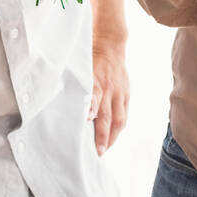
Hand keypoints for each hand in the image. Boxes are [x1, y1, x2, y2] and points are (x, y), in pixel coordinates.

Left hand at [89, 39, 127, 155]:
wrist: (110, 45)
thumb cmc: (90, 60)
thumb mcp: (81, 69)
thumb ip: (78, 87)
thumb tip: (70, 105)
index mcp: (95, 81)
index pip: (94, 99)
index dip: (91, 111)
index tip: (86, 124)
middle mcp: (109, 88)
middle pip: (107, 116)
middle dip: (103, 135)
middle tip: (98, 151)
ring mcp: (120, 92)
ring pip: (119, 118)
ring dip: (113, 136)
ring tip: (105, 149)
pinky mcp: (126, 93)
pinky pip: (124, 113)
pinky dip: (119, 127)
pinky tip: (113, 136)